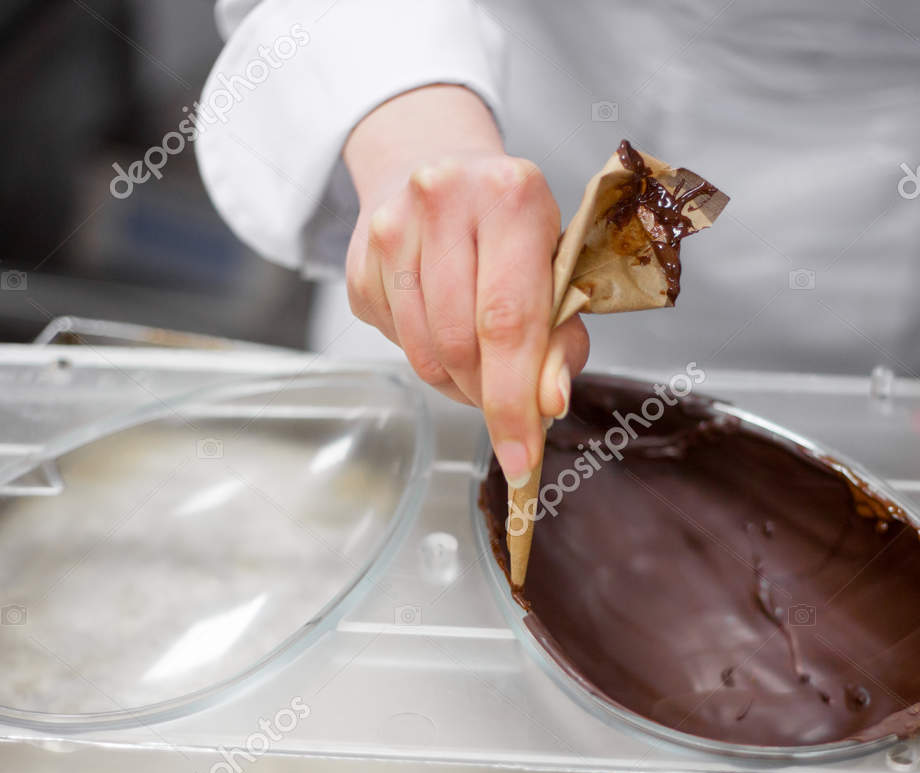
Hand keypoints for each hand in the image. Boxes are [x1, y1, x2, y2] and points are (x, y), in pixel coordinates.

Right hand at [343, 85, 588, 483]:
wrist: (438, 165)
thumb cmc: (511, 228)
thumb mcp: (557, 270)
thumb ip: (560, 340)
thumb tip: (547, 404)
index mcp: (511, 196)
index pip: (509, 323)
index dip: (514, 403)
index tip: (521, 461)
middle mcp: (445, 200)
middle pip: (462, 345)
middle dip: (488, 397)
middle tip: (506, 404)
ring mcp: (391, 229)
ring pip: (425, 354)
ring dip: (457, 383)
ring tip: (479, 360)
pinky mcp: (359, 259)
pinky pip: (396, 343)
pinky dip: (427, 357)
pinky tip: (442, 325)